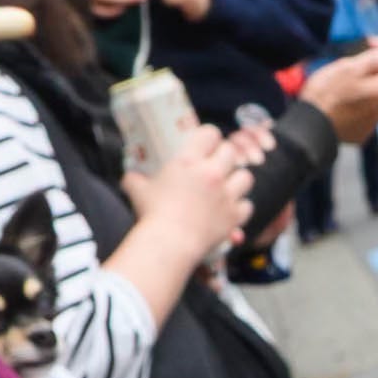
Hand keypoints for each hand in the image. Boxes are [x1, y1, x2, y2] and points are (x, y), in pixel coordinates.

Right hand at [123, 127, 254, 256]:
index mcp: (188, 162)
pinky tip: (229, 210)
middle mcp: (211, 174)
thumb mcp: (138, 191)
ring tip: (228, 186)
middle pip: (230, 152)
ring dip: (237, 180)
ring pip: (246, 177)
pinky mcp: (234, 215)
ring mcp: (226, 195)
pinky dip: (240, 208)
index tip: (207, 144)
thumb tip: (130, 177)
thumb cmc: (152, 216)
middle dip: (224, 157)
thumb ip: (135, 179)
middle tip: (216, 166)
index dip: (210, 137)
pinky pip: (247, 205)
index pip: (210, 134)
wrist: (169, 244)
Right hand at [310, 38, 377, 131]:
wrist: (310, 128)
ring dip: (366, 84)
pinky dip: (358, 100)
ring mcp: (373, 121)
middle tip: (354, 59)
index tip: (370, 43)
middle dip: (375, 66)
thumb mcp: (347, 67)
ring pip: (376, 95)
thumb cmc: (325, 96)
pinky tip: (341, 97)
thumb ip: (372, 59)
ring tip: (343, 79)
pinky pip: (365, 110)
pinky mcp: (361, 130)